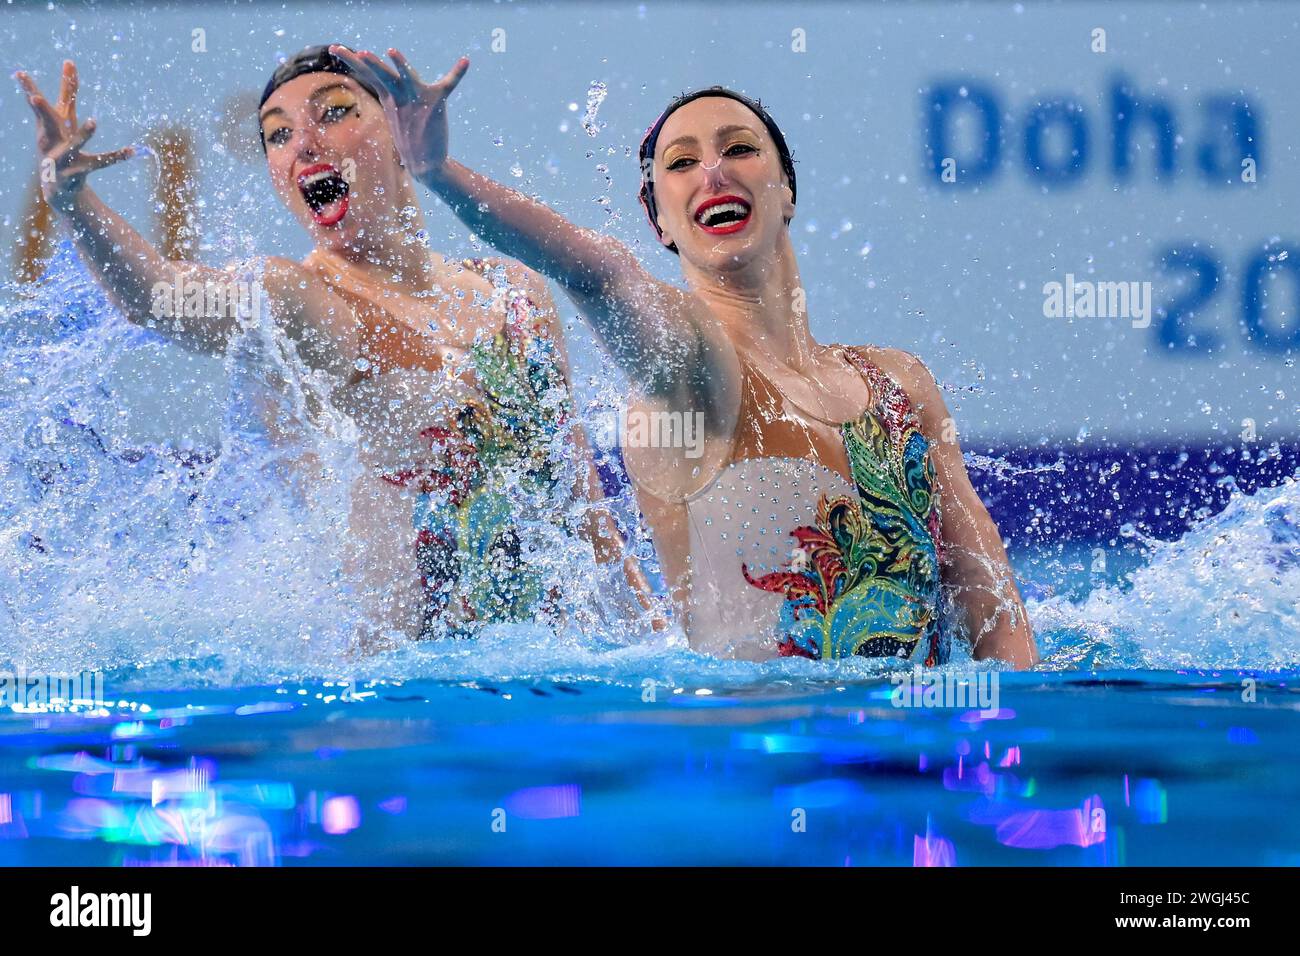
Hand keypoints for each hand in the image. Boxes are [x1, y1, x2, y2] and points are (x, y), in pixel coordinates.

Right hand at [14, 60, 133, 209]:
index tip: (50, 67)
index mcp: (51, 126)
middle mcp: (53, 140)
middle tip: (34, 98)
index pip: (54, 101)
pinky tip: (131, 150)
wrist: (56, 188)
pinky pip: (100, 163)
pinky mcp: (76, 173)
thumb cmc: (59, 147)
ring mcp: (63, 158)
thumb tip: (69, 64)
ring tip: (93, 121)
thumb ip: (67, 94)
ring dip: (83, 134)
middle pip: (48, 121)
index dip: (52, 84)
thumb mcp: (62, 121)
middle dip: (41, 110)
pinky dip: (116, 156)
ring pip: (74, 145)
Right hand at [328, 46, 467, 181]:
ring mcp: (416, 99)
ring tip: (392, 51)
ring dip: (400, 65)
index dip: (351, 60)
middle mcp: (399, 96)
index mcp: (388, 96)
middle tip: (360, 54)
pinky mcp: (435, 103)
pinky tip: (466, 62)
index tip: (334, 47)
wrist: (426, 164)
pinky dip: (457, 73)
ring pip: (406, 77)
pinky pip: (447, 84)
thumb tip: (385, 88)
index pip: (367, 74)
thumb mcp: (396, 113)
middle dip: (370, 64)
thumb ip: (392, 97)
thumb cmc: (411, 139)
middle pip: (381, 75)